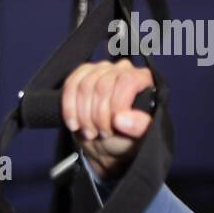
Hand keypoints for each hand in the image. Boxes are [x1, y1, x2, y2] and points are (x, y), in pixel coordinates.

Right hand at [62, 58, 154, 180]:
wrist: (108, 143)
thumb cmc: (130, 137)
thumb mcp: (142, 136)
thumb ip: (140, 126)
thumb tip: (120, 118)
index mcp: (144, 79)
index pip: (127, 81)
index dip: (117, 104)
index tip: (114, 125)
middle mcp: (123, 69)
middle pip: (102, 85)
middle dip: (99, 115)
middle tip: (102, 134)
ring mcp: (101, 70)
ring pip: (84, 86)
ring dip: (83, 114)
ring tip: (91, 133)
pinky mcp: (82, 75)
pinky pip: (70, 85)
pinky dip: (69, 108)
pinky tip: (74, 124)